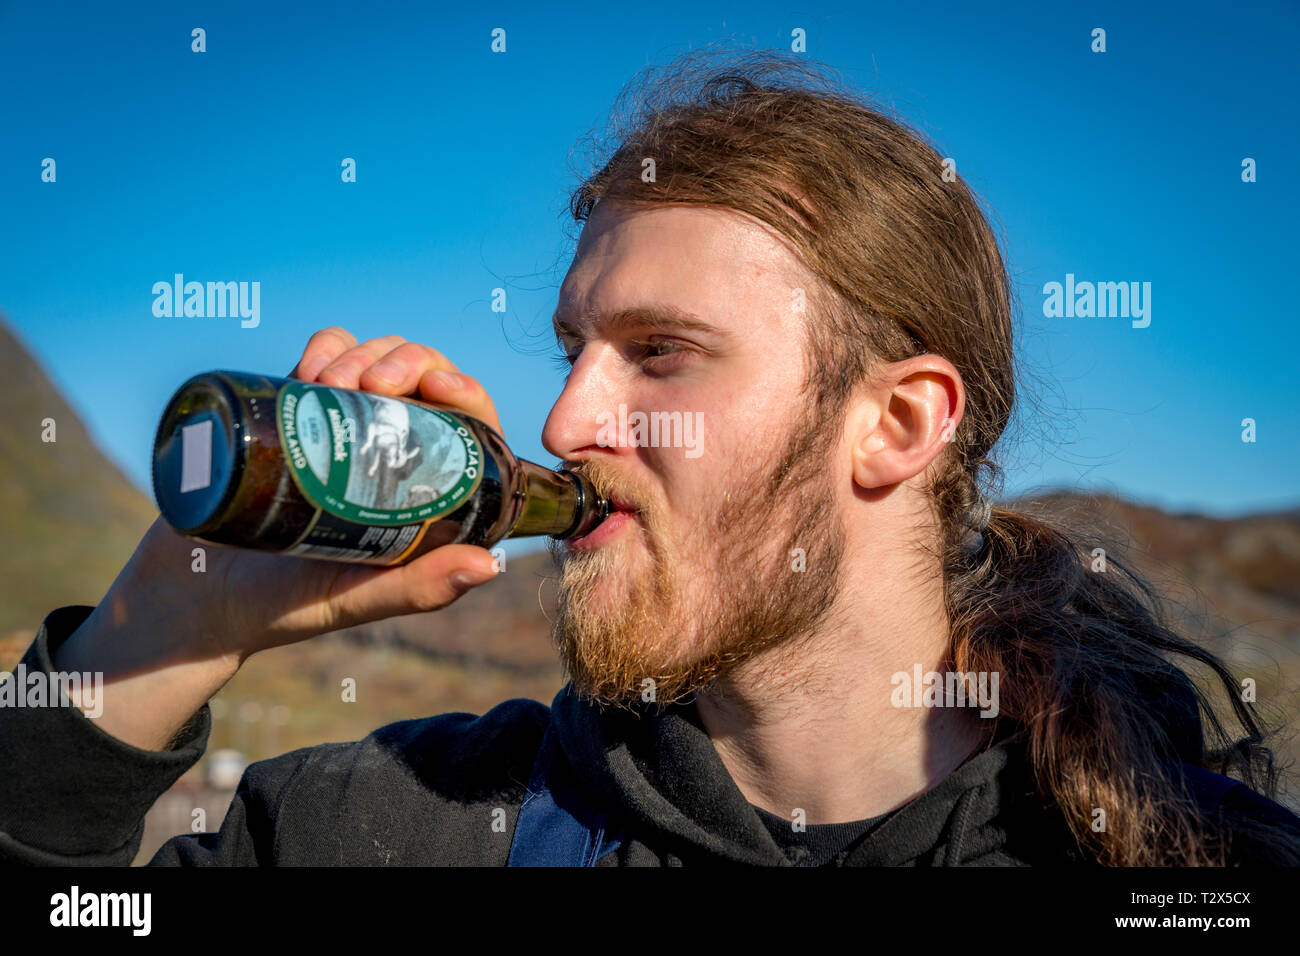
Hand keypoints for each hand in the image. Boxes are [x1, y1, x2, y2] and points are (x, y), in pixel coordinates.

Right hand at [54, 330, 506, 749]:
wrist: (192, 593)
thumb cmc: (281, 608)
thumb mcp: (355, 599)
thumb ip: (419, 589)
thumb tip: (493, 564)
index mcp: (427, 497)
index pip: (470, 428)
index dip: (465, 393)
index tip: (435, 387)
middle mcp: (397, 457)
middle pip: (427, 381)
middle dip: (407, 362)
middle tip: (370, 384)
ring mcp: (351, 429)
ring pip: (382, 359)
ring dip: (364, 353)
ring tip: (330, 382)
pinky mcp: (304, 409)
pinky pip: (331, 356)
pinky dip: (328, 347)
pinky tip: (308, 371)